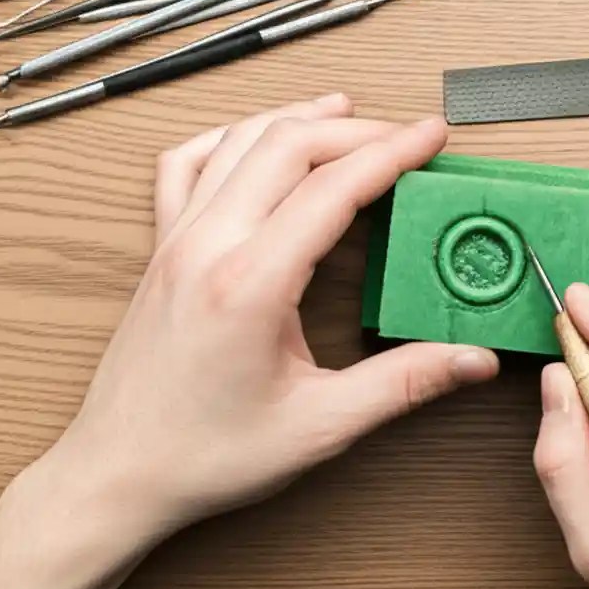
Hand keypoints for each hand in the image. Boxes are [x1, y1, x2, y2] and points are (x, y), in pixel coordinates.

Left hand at [41, 94, 499, 530]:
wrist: (117, 474)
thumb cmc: (203, 455)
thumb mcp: (319, 426)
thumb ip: (403, 383)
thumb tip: (470, 359)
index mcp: (248, 284)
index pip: (332, 187)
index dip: (391, 152)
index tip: (430, 136)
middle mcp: (205, 247)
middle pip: (287, 145)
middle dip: (355, 130)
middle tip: (404, 135)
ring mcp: (175, 242)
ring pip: (238, 142)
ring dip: (295, 120)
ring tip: (343, 113)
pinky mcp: (159, 251)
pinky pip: (186, 164)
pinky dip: (228, 138)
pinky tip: (252, 140)